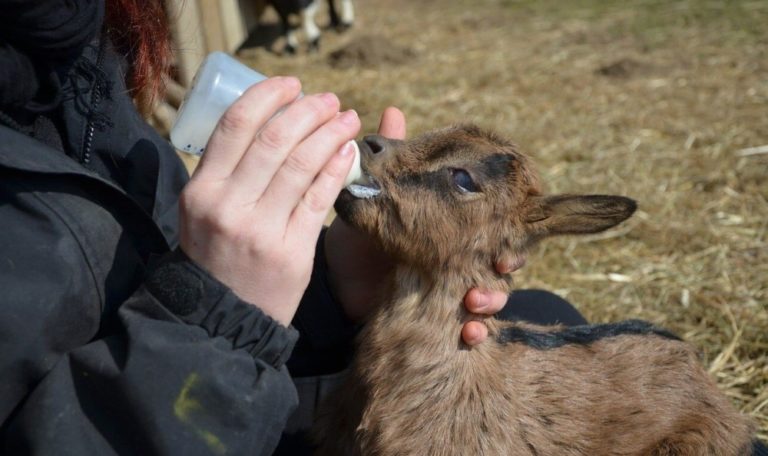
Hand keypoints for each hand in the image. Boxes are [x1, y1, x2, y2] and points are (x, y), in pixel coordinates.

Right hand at [179, 77, 360, 325]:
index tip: (291, 84)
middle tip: (329, 100)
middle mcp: (227, 206)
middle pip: (274, 139)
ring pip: (300, 164)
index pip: (235, 125)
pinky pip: (318, 199)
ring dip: (329, 133)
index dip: (267, 96)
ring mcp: (259, 230)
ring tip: (347, 118)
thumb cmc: (216, 256)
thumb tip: (265, 121)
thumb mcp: (202, 210)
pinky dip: (336, 169)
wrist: (221, 318)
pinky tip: (348, 151)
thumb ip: (225, 171)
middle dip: (307, 111)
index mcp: (201, 189)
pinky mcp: (290, 252)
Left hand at [325, 108, 525, 344]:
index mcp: (452, 230)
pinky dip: (475, 332)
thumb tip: (392, 109)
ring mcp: (450, 292)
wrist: (334, 282)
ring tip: (475, 301)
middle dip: (506, 264)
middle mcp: (458, 261)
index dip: (509, 227)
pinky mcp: (438, 320)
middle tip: (500, 264)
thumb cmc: (358, 236)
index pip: (495, 226)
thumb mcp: (376, 197)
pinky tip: (469, 334)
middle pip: (500, 262)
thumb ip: (391, 158)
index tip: (507, 223)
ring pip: (490, 297)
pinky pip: (467, 330)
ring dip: (491, 300)